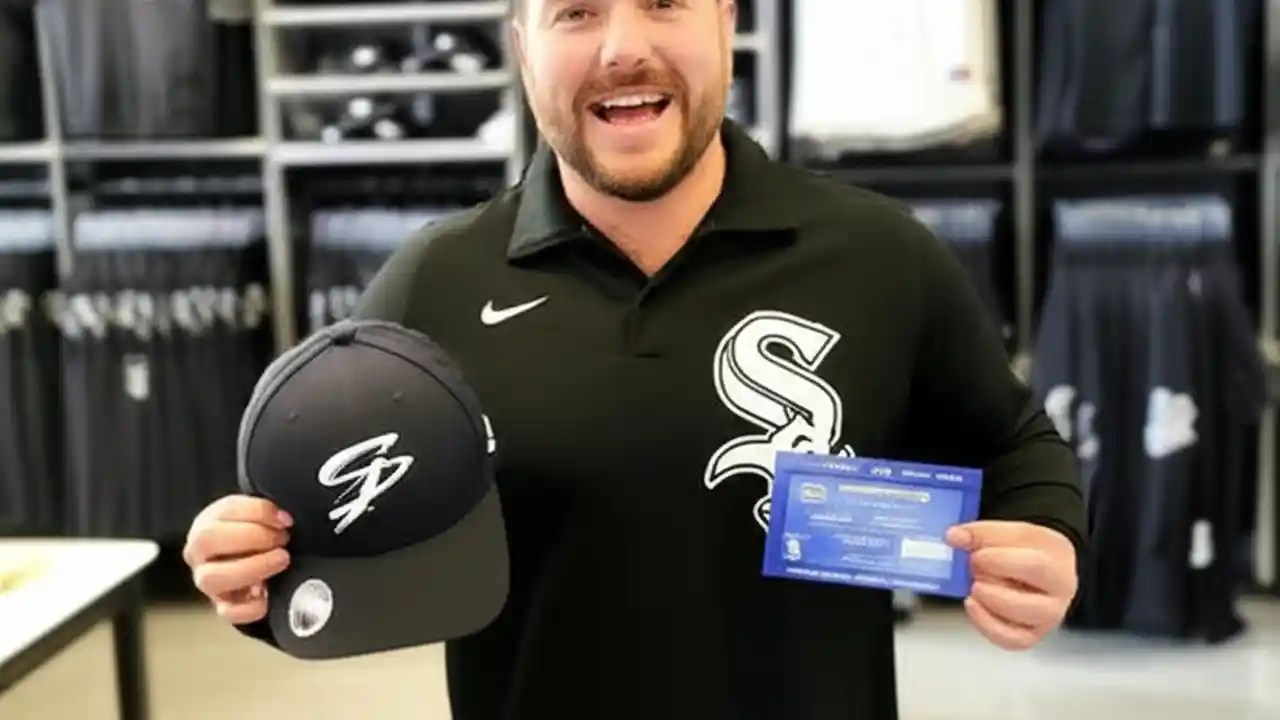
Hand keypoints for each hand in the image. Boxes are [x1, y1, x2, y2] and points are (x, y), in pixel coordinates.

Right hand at [183, 495, 293, 625]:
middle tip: (282, 538)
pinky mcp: (223, 606)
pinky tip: (269, 594)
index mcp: (208, 522)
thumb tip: (284, 519)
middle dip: (252, 536)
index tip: (284, 519)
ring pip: (212, 577)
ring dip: (253, 566)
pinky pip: (229, 612)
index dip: (259, 512)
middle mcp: (200, 552)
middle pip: (207, 539)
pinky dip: (251, 606)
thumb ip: (267, 512)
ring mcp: (208, 581)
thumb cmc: (257, 534)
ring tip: (281, 559)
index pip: (224, 511)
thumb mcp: (259, 515)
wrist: (253, 561)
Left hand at [945, 520, 1077, 650]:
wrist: (1042, 566)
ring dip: (988, 604)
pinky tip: (973, 605)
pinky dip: (985, 624)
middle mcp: (1059, 597)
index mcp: (1058, 564)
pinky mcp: (1031, 636)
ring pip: (1018, 624)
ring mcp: (1046, 620)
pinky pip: (1010, 640)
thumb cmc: (1029, 550)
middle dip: (992, 586)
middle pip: (1027, 602)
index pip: (1035, 567)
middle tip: (974, 571)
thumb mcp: (1010, 532)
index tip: (976, 554)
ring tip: (975, 586)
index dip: (1000, 562)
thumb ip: (981, 533)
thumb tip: (954, 537)